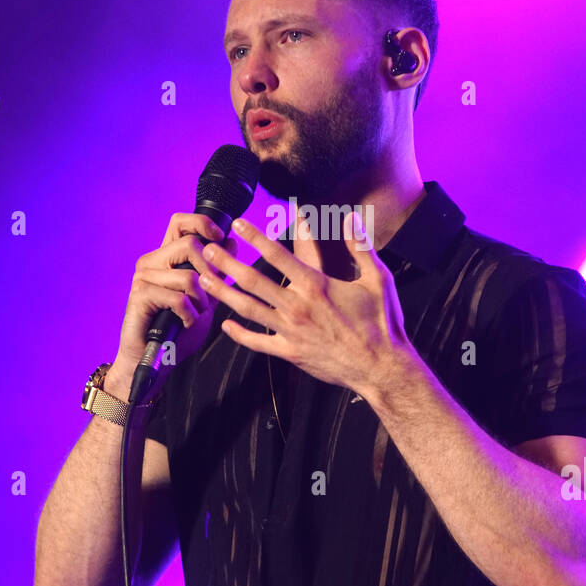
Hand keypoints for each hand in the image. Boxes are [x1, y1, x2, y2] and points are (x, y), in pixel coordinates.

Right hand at [112, 213, 237, 393]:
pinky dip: (189, 314)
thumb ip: (217, 273)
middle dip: (209, 273)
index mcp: (166, 257)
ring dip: (200, 301)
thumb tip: (231, 241)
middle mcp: (152, 261)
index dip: (202, 224)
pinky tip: (185, 323)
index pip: (180, 222)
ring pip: (188, 276)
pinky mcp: (140, 294)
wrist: (155, 358)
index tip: (220, 237)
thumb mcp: (205, 298)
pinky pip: (178, 297)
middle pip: (189, 245)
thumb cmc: (179, 330)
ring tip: (194, 315)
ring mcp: (143, 276)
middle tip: (208, 298)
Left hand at [200, 210, 412, 397]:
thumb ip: (360, 246)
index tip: (238, 223)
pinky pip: (258, 342)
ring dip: (223, 293)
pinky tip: (226, 325)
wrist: (381, 368)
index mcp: (316, 285)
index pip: (278, 254)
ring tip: (204, 280)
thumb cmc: (382, 323)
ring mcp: (290, 331)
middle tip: (207, 250)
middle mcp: (297, 306)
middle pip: (252, 280)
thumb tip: (351, 218)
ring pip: (248, 309)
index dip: (255, 236)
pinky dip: (240, 334)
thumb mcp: (378, 279)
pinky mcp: (290, 352)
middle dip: (227, 263)